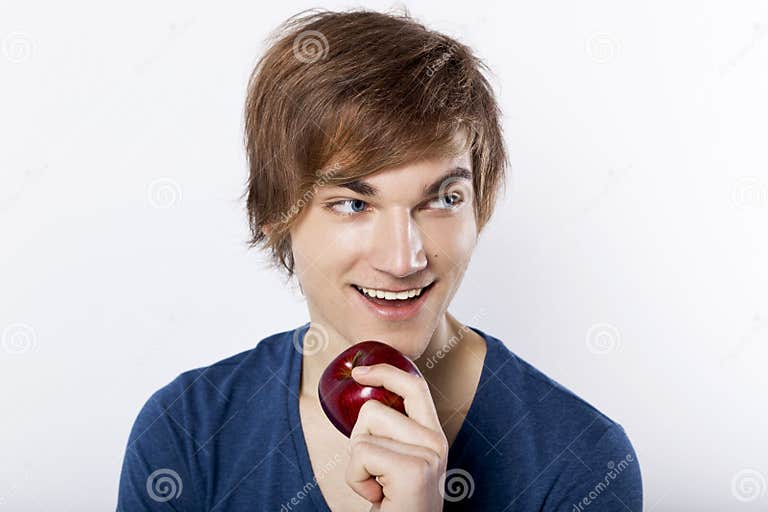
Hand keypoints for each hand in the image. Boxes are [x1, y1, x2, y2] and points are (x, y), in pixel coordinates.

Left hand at [346, 363, 448, 511]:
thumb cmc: (394, 505)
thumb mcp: (394, 464)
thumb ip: (390, 433)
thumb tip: (363, 390)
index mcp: (432, 436)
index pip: (414, 385)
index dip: (385, 372)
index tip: (360, 373)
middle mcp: (436, 441)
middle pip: (373, 410)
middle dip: (358, 441)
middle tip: (375, 474)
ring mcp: (428, 454)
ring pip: (362, 432)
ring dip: (356, 464)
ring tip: (378, 487)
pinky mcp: (414, 469)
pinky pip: (360, 454)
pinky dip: (356, 479)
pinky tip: (376, 496)